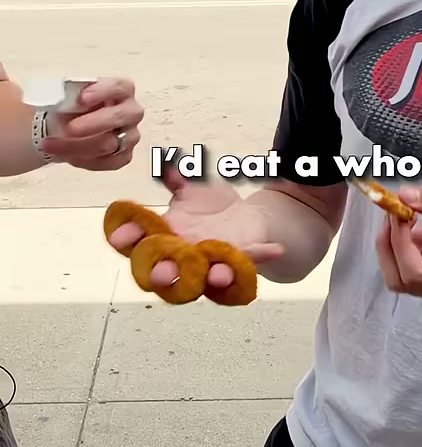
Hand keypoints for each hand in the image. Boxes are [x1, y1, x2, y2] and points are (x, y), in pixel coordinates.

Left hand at [40, 78, 142, 169]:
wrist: (69, 127)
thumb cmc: (74, 106)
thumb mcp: (69, 95)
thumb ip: (69, 94)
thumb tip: (60, 100)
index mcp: (122, 89)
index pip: (119, 87)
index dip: (102, 92)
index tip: (82, 98)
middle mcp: (131, 111)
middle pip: (118, 117)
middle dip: (91, 124)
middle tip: (68, 128)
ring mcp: (130, 135)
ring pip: (108, 144)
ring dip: (76, 146)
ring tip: (52, 144)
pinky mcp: (124, 156)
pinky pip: (106, 162)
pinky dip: (83, 160)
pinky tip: (66, 155)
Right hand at [108, 165, 283, 293]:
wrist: (244, 219)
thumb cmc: (208, 209)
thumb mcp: (192, 191)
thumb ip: (179, 182)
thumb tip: (169, 167)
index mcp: (168, 239)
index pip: (141, 246)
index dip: (128, 242)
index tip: (120, 236)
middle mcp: (187, 257)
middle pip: (168, 274)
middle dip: (163, 274)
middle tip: (161, 271)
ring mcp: (213, 263)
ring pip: (208, 279)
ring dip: (214, 277)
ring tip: (219, 273)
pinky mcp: (241, 261)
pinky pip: (251, 262)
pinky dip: (263, 255)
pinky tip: (276, 248)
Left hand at [375, 184, 421, 305]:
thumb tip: (403, 195)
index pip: (415, 271)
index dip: (398, 240)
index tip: (399, 208)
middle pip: (401, 279)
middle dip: (389, 243)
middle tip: (396, 209)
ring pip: (402, 278)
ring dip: (397, 244)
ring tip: (413, 214)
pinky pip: (413, 272)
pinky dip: (408, 248)